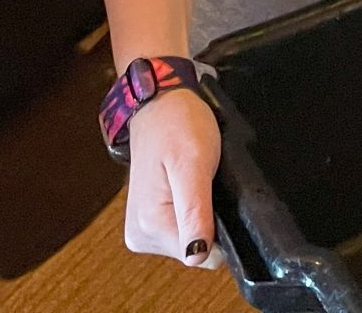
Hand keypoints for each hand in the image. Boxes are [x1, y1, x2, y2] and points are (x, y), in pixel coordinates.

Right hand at [120, 87, 223, 269]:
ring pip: (192, 239)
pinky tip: (189, 186)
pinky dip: (194, 209)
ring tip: (195, 179)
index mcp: (149, 225)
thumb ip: (195, 212)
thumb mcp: (194, 164)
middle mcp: (141, 234)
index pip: (202, 255)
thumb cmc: (177, 125)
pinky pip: (184, 228)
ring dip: (202, 212)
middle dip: (210, 218)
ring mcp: (143, 230)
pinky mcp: (149, 222)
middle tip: (205, 181)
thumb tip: (197, 257)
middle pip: (197, 250)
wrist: (159, 104)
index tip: (214, 195)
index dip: (219, 228)